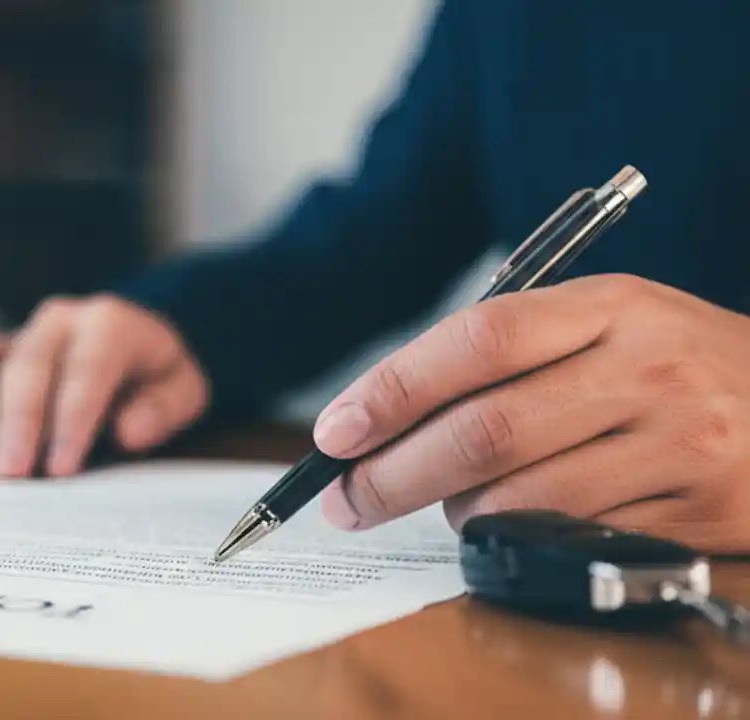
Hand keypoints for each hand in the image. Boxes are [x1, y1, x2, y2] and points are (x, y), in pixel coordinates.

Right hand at [0, 295, 208, 476]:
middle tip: (13, 476)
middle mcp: (52, 323)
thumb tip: (128, 430)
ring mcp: (8, 339)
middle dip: (17, 424)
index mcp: (107, 324)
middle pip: (25, 366)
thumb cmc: (150, 381)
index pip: (86, 367)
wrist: (124, 357)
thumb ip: (164, 408)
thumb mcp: (182, 390)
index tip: (63, 467)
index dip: (71, 418)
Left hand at [313, 274, 749, 552]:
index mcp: (610, 304)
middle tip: (346, 498)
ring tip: (444, 505)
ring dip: (456, 513)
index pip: (479, 339)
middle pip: (487, 429)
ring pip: (525, 497)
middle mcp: (647, 367)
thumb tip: (382, 415)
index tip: (335, 432)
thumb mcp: (604, 323)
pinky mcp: (698, 510)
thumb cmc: (671, 360)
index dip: (394, 388)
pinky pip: (576, 538)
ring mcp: (679, 441)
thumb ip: (507, 353)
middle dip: (394, 473)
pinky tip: (509, 526)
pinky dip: (519, 540)